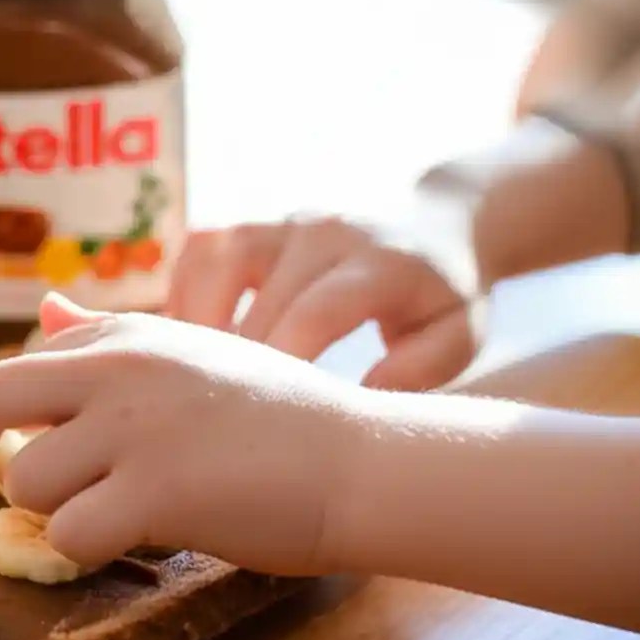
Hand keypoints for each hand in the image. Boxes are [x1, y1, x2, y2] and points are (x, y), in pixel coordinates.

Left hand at [0, 294, 369, 575]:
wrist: (359, 459)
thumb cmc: (278, 415)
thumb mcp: (189, 352)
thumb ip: (108, 338)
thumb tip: (44, 308)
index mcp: (122, 337)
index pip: (13, 368)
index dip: (5, 418)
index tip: (34, 442)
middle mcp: (116, 370)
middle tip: (8, 475)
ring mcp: (133, 428)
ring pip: (23, 480)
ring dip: (53, 511)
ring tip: (108, 510)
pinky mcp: (155, 490)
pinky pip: (68, 532)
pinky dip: (88, 548)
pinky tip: (132, 538)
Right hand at [168, 217, 476, 390]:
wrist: (434, 220)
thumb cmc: (441, 297)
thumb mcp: (457, 338)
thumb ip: (416, 372)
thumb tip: (350, 403)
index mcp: (382, 264)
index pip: (316, 313)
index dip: (284, 363)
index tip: (265, 419)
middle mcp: (325, 232)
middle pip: (259, 298)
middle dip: (236, 362)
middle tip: (219, 419)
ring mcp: (282, 221)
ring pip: (214, 259)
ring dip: (194, 322)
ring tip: (189, 376)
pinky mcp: (252, 220)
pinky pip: (199, 248)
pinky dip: (183, 293)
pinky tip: (186, 342)